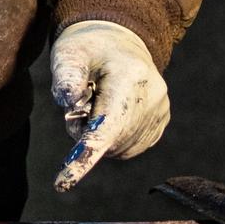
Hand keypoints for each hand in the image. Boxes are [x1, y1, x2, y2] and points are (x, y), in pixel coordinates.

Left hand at [50, 19, 169, 192]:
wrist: (119, 41)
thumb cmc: (88, 48)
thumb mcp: (69, 53)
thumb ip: (66, 76)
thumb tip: (69, 103)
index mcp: (130, 77)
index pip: (107, 126)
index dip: (85, 156)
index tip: (63, 181)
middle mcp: (153, 96)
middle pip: (111, 140)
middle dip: (86, 131)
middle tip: (80, 102)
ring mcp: (161, 110)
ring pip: (120, 148)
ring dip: (101, 135)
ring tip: (97, 101)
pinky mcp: (161, 121)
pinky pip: (130, 146)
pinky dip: (113, 137)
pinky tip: (111, 110)